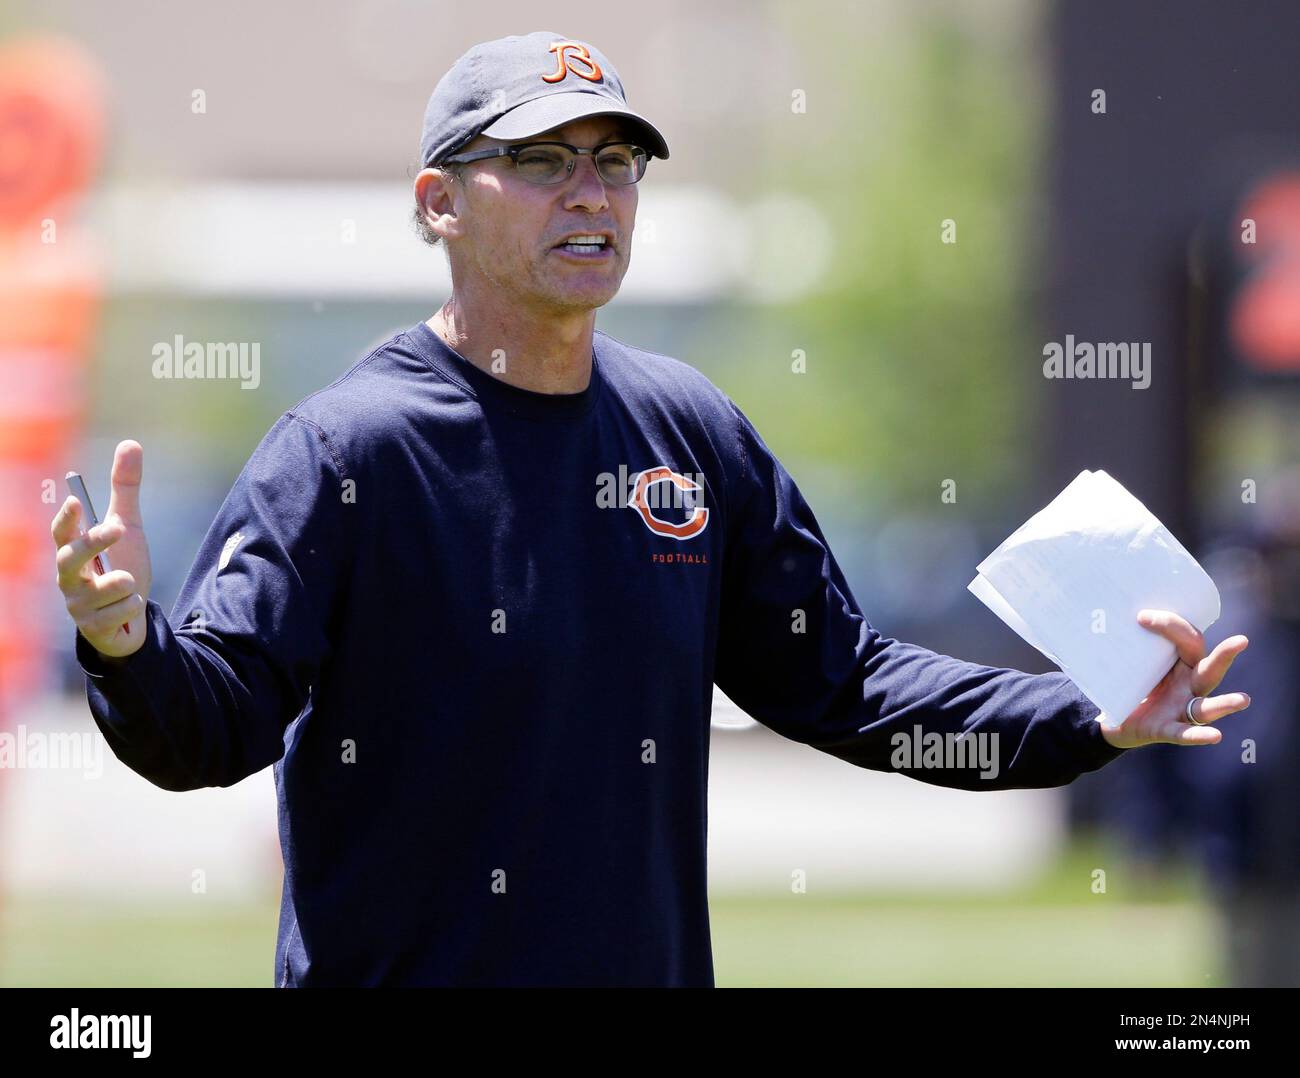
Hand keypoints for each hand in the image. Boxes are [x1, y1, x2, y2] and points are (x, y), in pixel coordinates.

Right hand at [52, 440, 152, 658]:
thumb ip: (125, 489)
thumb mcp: (129, 528)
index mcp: (73, 551)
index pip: (62, 533)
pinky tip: (131, 605)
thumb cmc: (121, 566)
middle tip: (118, 529)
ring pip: (106, 587)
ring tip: (131, 582)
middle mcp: (68, 576)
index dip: (66, 519)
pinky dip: (134, 604)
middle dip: (94, 543)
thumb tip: (130, 442)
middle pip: (71, 558)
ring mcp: (77, 604)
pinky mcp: (92, 627)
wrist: (131, 616)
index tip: (75, 501)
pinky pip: (120, 611)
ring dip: (127, 582)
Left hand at [1100, 609, 1249, 747]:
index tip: (1143, 618)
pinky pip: (1186, 734)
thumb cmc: (1133, 683)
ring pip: (1208, 706)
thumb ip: (1133, 643)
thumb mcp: (1135, 661)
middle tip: (1242, 641)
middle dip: (1226, 655)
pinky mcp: (1168, 729)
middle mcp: (1190, 686)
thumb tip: (1110, 612)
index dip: (1171, 626)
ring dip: (1225, 704)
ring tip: (1243, 699)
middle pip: (1210, 669)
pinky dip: (1200, 735)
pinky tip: (1215, 736)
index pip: (1190, 641)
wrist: (1116, 718)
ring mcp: (1182, 710)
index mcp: (1184, 664)